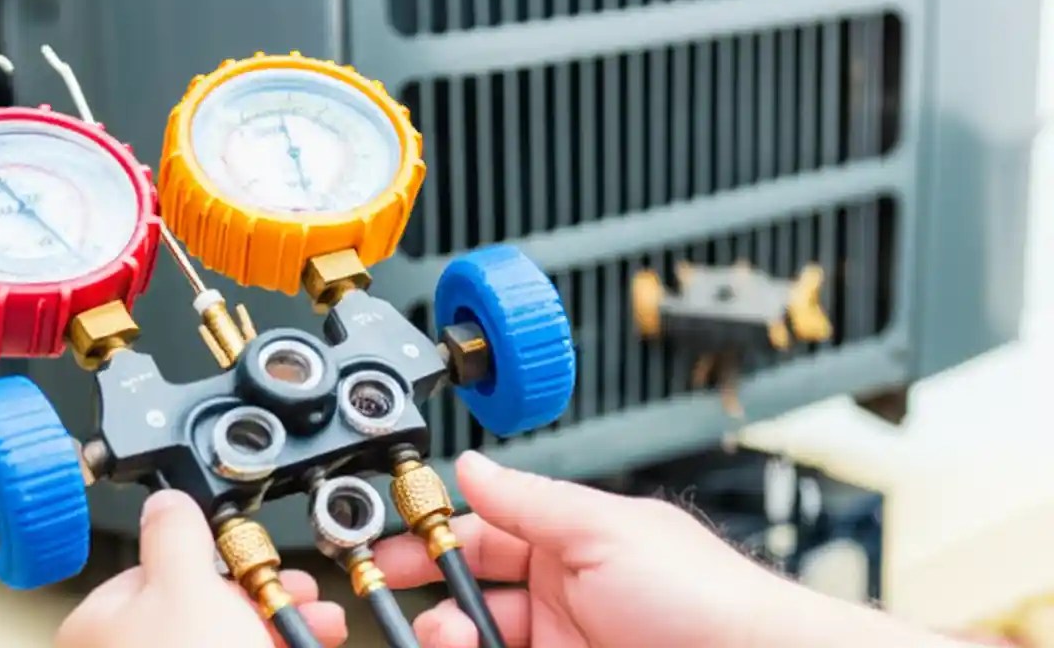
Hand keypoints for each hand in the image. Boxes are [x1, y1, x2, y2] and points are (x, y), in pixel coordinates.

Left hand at [56, 490, 347, 647]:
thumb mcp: (186, 585)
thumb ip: (176, 532)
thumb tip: (166, 498)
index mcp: (102, 623)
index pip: (161, 566)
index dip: (219, 559)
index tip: (257, 560)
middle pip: (201, 606)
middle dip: (262, 594)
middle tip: (301, 591)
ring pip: (224, 638)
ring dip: (277, 623)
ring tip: (320, 624)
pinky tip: (305, 643)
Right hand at [375, 451, 971, 647]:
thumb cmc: (704, 596)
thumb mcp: (604, 530)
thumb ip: (528, 499)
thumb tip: (471, 463)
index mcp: (571, 542)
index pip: (485, 531)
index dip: (434, 533)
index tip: (390, 539)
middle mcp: (564, 593)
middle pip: (473, 591)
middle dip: (431, 589)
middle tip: (391, 589)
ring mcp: (564, 642)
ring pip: (481, 636)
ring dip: (447, 632)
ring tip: (445, 633)